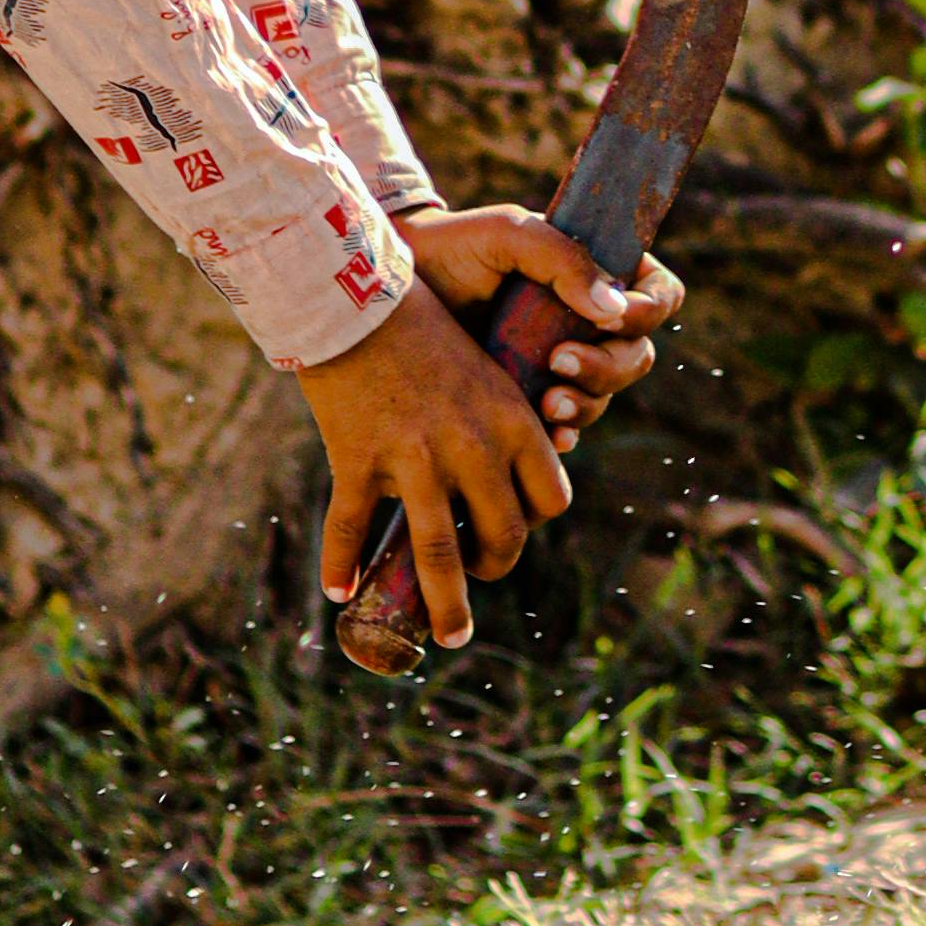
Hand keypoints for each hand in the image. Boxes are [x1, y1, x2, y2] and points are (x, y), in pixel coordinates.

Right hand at [298, 217, 683, 649]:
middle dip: (494, 571)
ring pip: (435, 553)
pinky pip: (353, 527)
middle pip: (500, 536)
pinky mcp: (359, 458)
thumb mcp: (500, 340)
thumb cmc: (432, 303)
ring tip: (448, 638)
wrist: (357, 287)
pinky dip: (344, 563)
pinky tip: (342, 592)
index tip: (513, 527)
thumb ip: (536, 375)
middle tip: (481, 583)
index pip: (549, 497)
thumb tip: (584, 379)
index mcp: (511, 416)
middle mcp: (471, 445)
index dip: (534, 521)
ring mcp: (413, 457)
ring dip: (444, 604)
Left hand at [399, 205, 678, 456]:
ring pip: (603, 398)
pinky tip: (546, 433)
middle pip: (636, 356)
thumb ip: (561, 258)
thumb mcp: (509, 234)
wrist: (391, 289)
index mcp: (595, 274)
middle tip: (560, 362)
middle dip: (608, 367)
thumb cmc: (455, 247)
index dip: (649, 310)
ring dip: (586, 404)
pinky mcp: (526, 401)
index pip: (658, 294)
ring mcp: (559, 365)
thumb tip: (611, 307)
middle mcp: (585, 322)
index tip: (610, 318)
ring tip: (546, 401)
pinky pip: (564, 430)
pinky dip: (563, 436)